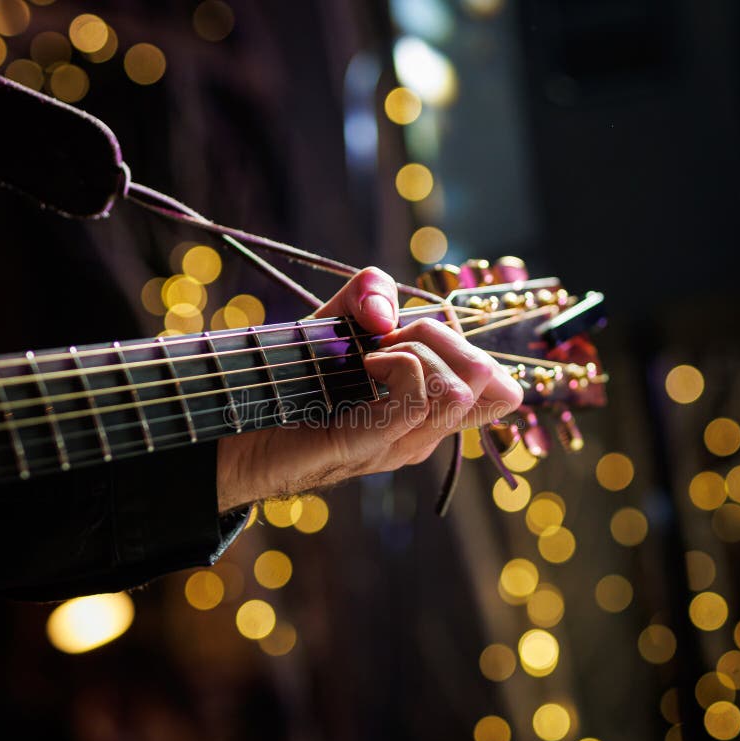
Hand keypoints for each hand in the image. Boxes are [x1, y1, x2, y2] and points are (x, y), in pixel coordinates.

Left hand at [216, 268, 522, 511]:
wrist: (237, 428)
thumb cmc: (288, 380)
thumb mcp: (336, 324)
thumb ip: (368, 296)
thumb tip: (387, 313)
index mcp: (427, 410)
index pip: (502, 390)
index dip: (467, 346)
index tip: (410, 338)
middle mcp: (425, 431)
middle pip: (494, 382)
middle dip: (444, 339)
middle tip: (388, 342)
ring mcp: (402, 443)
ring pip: (463, 389)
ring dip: (420, 350)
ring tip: (372, 355)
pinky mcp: (371, 444)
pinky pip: (419, 398)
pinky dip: (397, 364)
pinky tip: (364, 365)